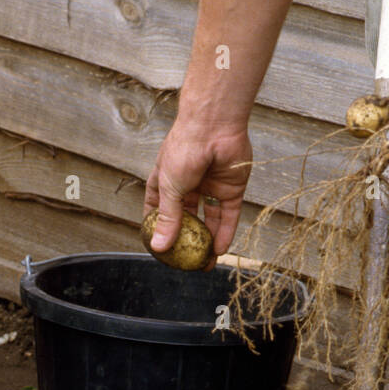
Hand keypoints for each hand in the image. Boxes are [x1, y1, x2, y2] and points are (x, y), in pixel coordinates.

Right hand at [144, 119, 252, 265]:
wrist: (214, 125)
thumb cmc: (184, 150)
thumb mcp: (169, 188)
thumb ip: (168, 219)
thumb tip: (159, 246)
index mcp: (166, 180)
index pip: (158, 208)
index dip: (157, 227)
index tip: (159, 248)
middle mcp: (188, 184)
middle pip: (187, 218)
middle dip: (187, 240)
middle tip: (186, 263)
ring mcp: (210, 186)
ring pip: (209, 219)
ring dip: (208, 241)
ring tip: (205, 264)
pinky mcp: (230, 188)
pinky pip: (227, 214)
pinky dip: (225, 231)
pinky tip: (220, 249)